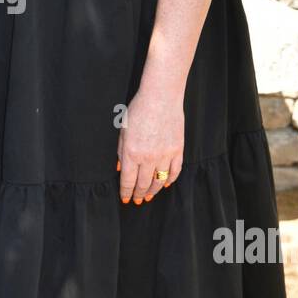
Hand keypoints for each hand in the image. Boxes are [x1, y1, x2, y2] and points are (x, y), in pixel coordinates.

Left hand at [117, 85, 183, 204]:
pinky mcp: (178, 150)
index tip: (125, 199)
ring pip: (159, 181)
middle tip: (137, 201)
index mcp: (132, 153)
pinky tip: (165, 184)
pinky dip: (169, 180)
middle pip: (143, 184)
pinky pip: (175, 171)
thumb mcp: (123, 131)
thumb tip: (120, 169)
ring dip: (153, 190)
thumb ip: (121, 152)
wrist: (161, 97)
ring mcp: (165, 155)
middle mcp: (149, 157)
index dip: (126, 192)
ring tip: (149, 196)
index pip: (128, 181)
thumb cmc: (139, 110)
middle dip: (139, 194)